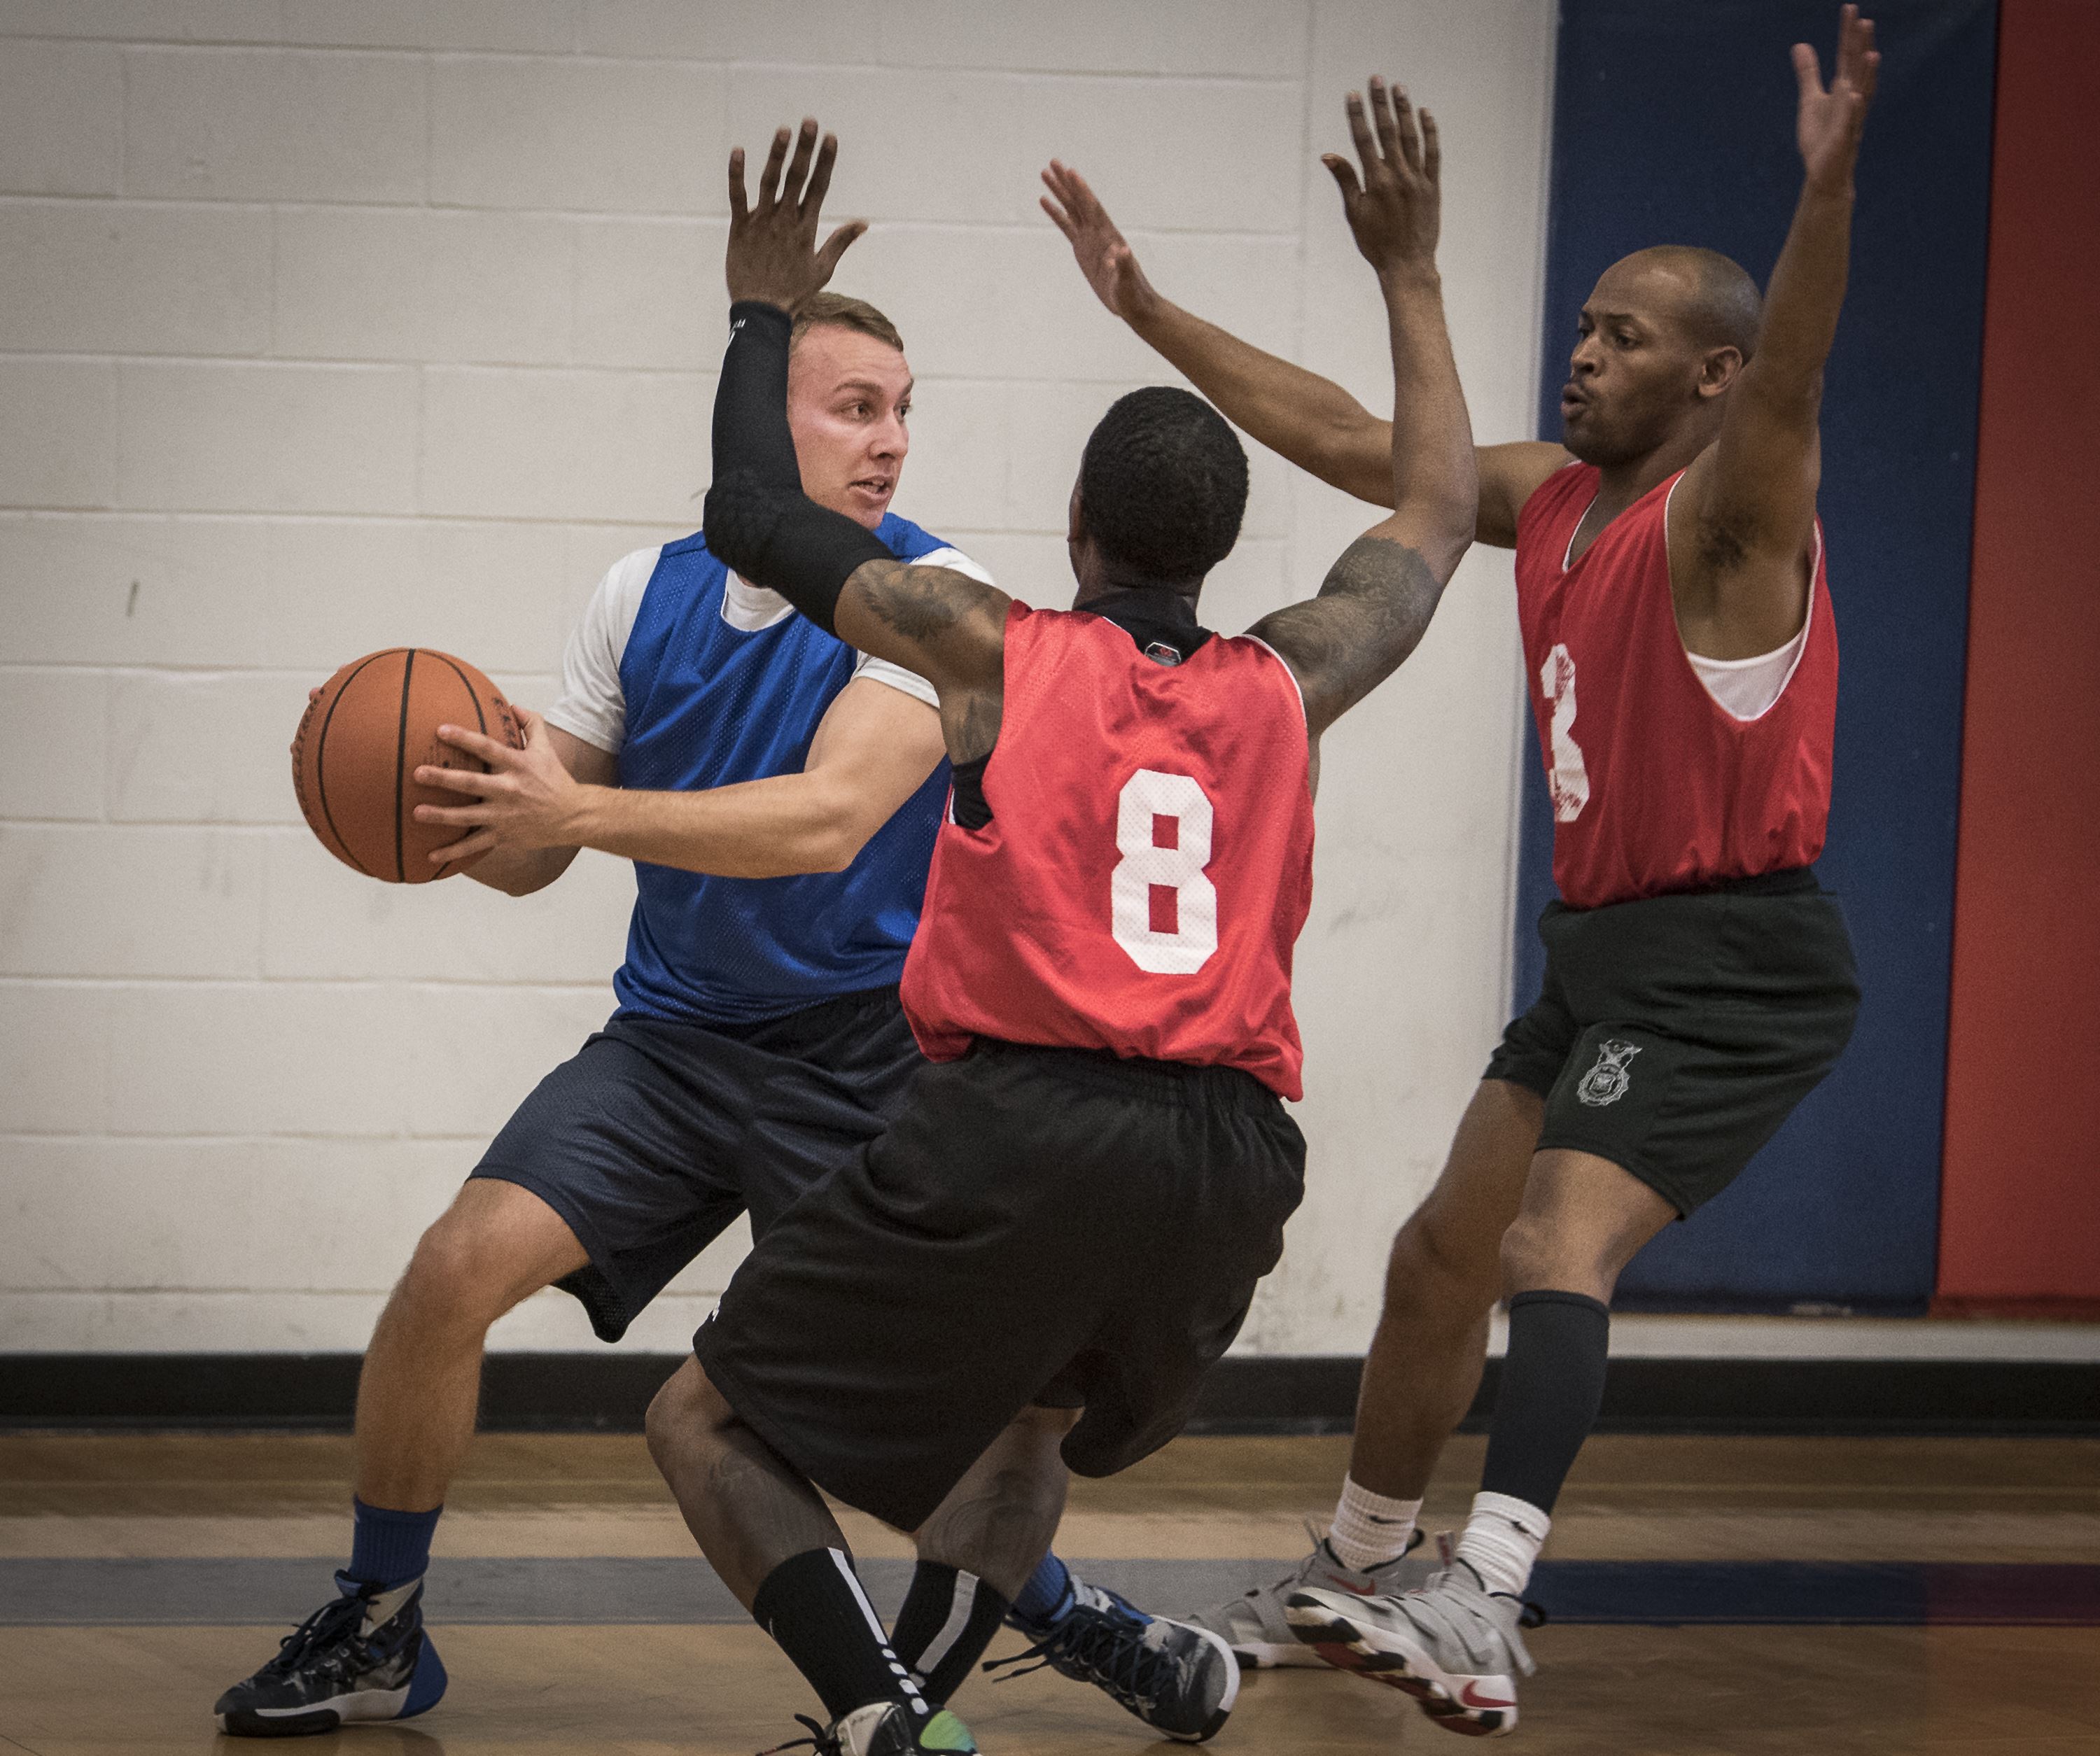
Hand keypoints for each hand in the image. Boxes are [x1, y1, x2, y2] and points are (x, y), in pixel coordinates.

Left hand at [413, 706, 585, 868]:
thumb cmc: (556, 779)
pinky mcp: (503, 836)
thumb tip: (512, 705)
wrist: (573, 817)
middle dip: (444, 778)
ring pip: (468, 817)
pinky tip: (431, 855)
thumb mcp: (547, 748)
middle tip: (418, 773)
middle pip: (472, 783)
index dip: (465, 738)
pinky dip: (453, 852)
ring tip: (417, 812)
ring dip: (442, 816)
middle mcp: (509, 790)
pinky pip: (475, 846)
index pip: (488, 748)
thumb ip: (531, 723)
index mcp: (517, 766)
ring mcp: (504, 816)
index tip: (440, 730)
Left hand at [725, 116, 865, 310]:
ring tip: (784, 130)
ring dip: (777, 154)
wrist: (762, 312)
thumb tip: (863, 223)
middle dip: (805, 149)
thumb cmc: (794, 292)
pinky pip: (738, 196)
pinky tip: (738, 151)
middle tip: (809, 121)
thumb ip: (841, 241)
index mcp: (806, 228)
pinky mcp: (740, 228)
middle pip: (797, 177)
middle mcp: (785, 220)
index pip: (818, 187)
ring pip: (770, 181)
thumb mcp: (823, 269)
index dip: (825, 161)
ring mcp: (762, 222)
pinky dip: (736, 174)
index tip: (831, 138)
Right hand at [1040, 161, 1160, 325]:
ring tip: (1045, 173)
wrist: (1133, 303)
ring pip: (1072, 209)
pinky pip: (1066, 226)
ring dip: (1059, 191)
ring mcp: (1089, 239)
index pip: (1092, 208)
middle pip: (1079, 202)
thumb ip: (1124, 267)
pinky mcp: (1082, 249)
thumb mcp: (1127, 283)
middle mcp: (1099, 232)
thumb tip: (1123, 252)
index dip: (1082, 190)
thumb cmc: (1132, 294)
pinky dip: (1056, 213)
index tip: (1071, 172)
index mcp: (1108, 237)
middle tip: (1053, 162)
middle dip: (1066, 182)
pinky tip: (1044, 201)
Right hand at [1323, 77, 1440, 277]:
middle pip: (1387, 131)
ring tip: (1399, 88)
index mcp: (1375, 182)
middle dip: (1381, 103)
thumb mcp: (1354, 214)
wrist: (1408, 264)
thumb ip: (1345, 180)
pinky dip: (1429, 132)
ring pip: (1411, 137)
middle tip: (1377, 79)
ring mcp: (1417, 179)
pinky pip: (1432, 153)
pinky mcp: (1432, 186)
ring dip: (1404, 111)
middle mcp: (1398, 176)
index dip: (1357, 116)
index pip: (1363, 140)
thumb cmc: (1376, 243)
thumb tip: (1329, 155)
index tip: (1353, 95)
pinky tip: (1425, 114)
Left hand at [1794, 6, 1877, 194]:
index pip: (1847, 56)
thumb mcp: (1810, 100)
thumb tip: (1800, 45)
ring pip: (1862, 93)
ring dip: (1866, 75)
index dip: (1848, 34)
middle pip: (1858, 69)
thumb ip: (1808, 73)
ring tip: (1871, 53)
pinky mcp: (1844, 139)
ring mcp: (1850, 119)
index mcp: (1843, 89)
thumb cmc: (1821, 137)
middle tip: (1865, 21)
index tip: (1850, 8)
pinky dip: (1852, 110)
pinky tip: (1853, 96)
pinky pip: (1850, 123)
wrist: (1823, 173)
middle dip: (1861, 48)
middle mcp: (1851, 100)